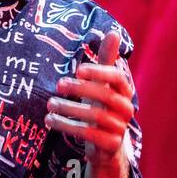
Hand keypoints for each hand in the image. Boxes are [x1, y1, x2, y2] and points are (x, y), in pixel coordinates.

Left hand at [45, 29, 134, 177]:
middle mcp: (126, 109)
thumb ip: (106, 61)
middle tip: (58, 86)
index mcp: (124, 91)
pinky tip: (50, 121)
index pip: (117, 77)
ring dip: (68, 109)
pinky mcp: (111, 144)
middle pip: (105, 96)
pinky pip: (89, 134)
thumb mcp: (101, 85)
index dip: (99, 72)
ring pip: (95, 116)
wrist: (105, 145)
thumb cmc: (100, 108)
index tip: (77, 70)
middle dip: (80, 89)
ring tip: (49, 105)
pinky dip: (67, 126)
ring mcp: (120, 128)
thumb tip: (114, 32)